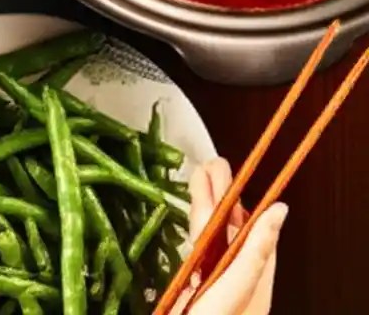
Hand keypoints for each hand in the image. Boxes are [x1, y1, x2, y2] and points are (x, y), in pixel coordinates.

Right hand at [175, 157, 287, 314]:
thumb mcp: (235, 291)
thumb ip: (255, 253)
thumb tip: (279, 211)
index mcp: (250, 281)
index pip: (244, 226)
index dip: (234, 195)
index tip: (221, 166)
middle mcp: (231, 283)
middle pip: (224, 230)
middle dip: (216, 194)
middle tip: (207, 163)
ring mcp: (209, 290)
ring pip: (205, 241)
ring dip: (200, 209)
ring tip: (194, 179)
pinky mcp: (187, 298)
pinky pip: (190, 260)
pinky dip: (187, 236)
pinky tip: (183, 224)